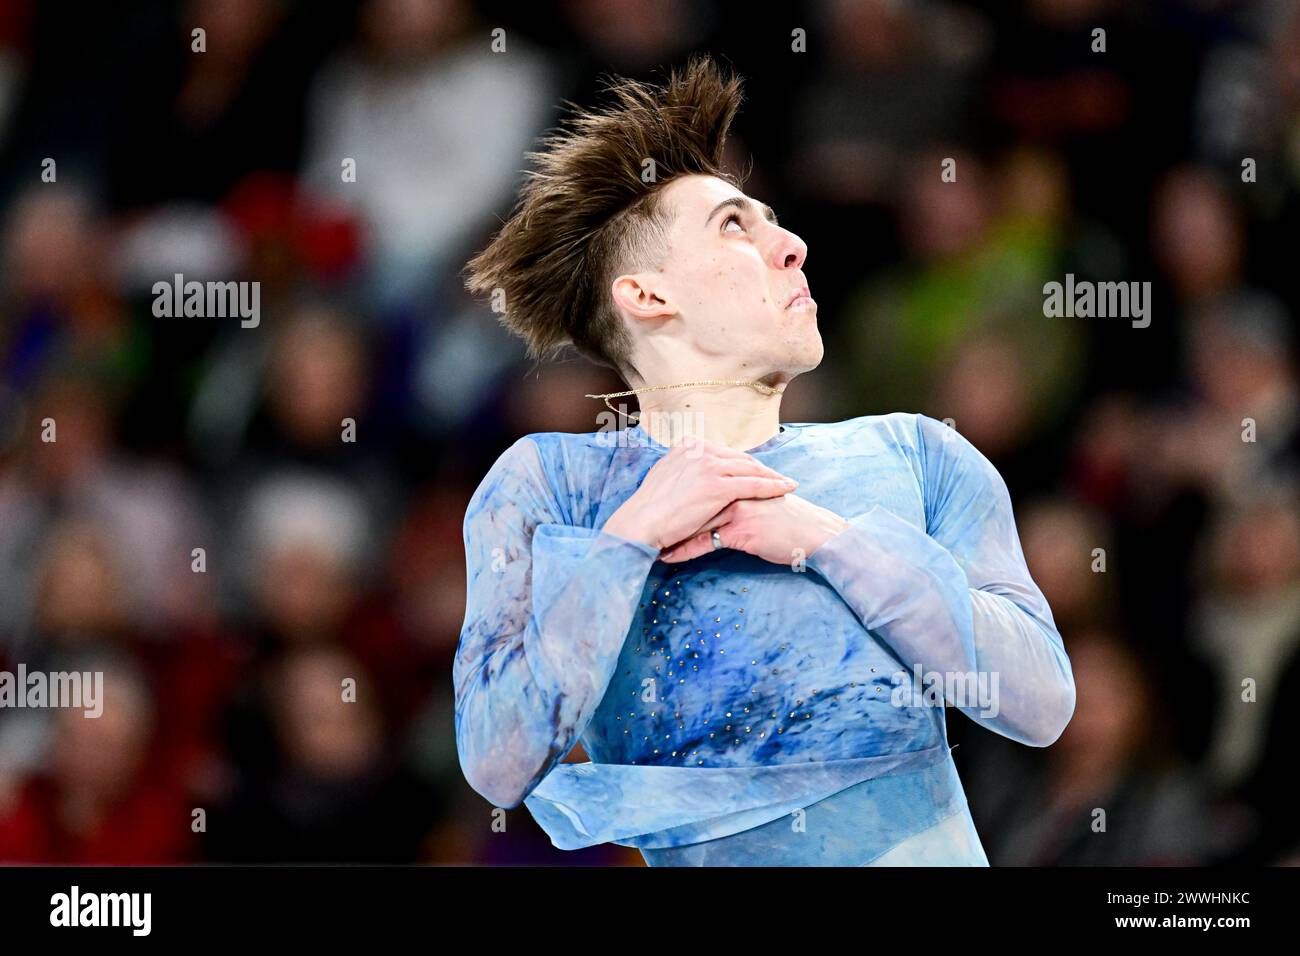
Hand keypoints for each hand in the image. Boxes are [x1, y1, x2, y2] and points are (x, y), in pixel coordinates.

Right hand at [601, 435, 798, 550]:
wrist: (641, 522)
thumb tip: (693, 474)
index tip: (757, 470)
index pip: (724, 452)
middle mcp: (700, 449)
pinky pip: (753, 484)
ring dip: (772, 476)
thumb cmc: (650, 508)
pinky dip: (772, 486)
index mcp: (687, 445)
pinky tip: (785, 490)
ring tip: (786, 483)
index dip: (743, 463)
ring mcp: (709, 465)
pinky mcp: (718, 485)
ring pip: (750, 469)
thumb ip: (683, 469)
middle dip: (761, 468)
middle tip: (778, 477)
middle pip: (740, 458)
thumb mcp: (665, 476)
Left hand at [659, 493, 848, 565]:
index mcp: (737, 480)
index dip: (678, 500)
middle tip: (645, 526)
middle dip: (669, 515)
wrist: (815, 534)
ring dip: (671, 533)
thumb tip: (710, 507)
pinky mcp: (742, 529)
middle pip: (693, 501)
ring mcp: (738, 507)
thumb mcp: (759, 505)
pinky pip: (706, 541)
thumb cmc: (788, 522)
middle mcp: (735, 489)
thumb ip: (734, 500)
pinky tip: (669, 557)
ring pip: (695, 520)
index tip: (657, 511)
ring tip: (650, 543)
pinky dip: (685, 550)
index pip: (700, 487)